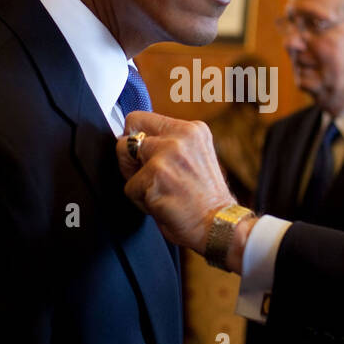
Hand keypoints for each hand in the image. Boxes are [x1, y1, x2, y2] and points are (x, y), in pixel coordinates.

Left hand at [119, 111, 237, 255]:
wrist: (219, 225)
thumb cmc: (206, 199)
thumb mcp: (194, 158)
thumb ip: (169, 145)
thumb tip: (133, 141)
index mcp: (192, 129)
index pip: (141, 118)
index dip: (135, 138)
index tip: (141, 156)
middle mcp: (180, 136)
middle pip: (128, 134)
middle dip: (130, 158)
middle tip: (149, 178)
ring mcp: (167, 154)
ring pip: (124, 158)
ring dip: (136, 180)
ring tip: (159, 192)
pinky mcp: (156, 175)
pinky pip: (129, 188)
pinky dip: (140, 201)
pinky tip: (161, 205)